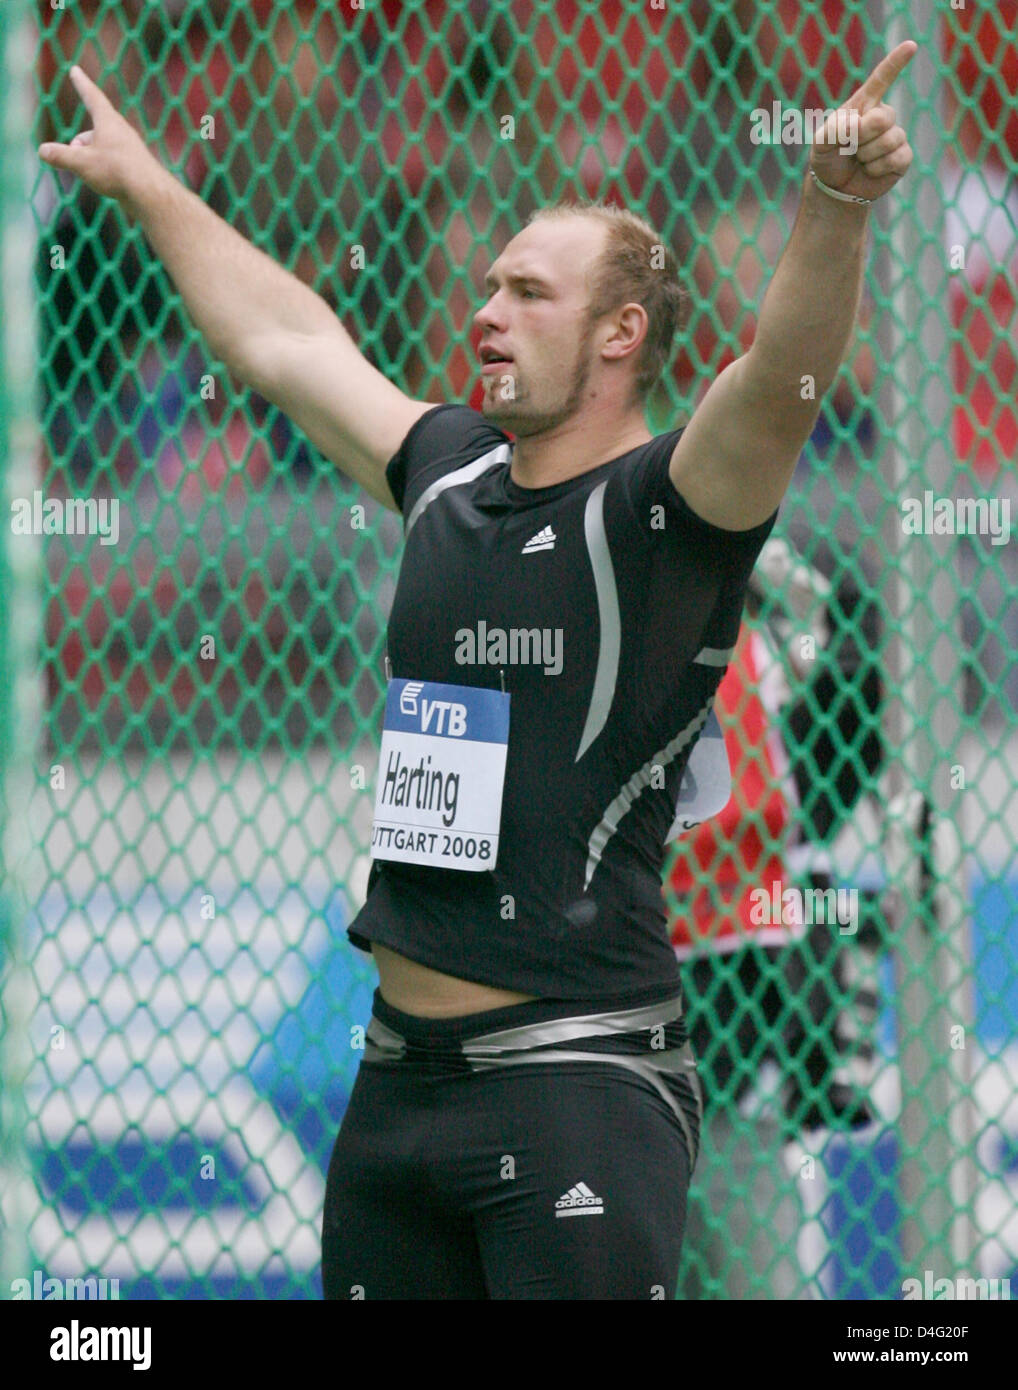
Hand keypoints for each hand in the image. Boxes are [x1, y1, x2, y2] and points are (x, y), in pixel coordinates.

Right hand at [38, 65, 159, 204]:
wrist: (150, 193)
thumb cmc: (116, 172)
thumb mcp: (81, 163)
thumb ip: (60, 156)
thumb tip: (43, 151)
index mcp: (108, 120)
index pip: (91, 96)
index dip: (81, 83)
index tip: (75, 70)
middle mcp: (120, 130)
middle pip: (91, 133)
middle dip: (79, 146)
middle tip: (73, 158)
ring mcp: (129, 148)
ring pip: (100, 149)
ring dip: (90, 160)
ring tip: (93, 175)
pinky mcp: (134, 165)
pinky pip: (111, 162)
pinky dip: (103, 170)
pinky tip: (106, 183)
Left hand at [810, 40, 916, 202]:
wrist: (835, 187)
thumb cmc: (829, 157)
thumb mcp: (821, 142)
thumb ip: (834, 130)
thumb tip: (857, 124)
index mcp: (864, 104)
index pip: (881, 79)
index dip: (895, 63)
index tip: (911, 45)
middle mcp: (883, 115)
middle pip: (883, 118)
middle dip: (862, 136)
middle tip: (850, 147)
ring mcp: (895, 136)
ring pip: (889, 141)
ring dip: (866, 156)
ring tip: (859, 159)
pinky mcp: (903, 156)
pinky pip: (896, 158)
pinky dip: (877, 168)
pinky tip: (870, 170)